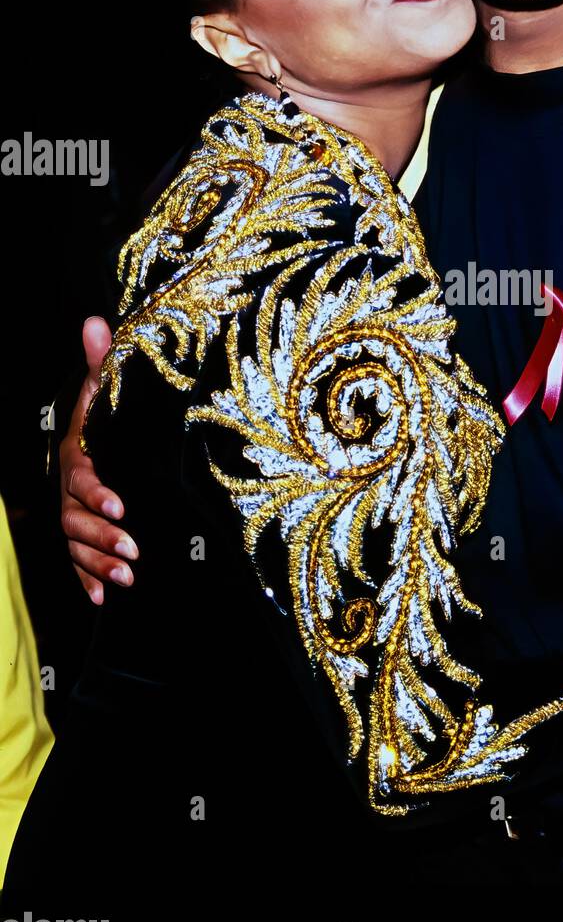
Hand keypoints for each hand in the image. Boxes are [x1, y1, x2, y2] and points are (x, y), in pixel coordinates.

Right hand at [59, 316, 137, 603]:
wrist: (110, 444)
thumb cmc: (110, 415)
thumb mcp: (107, 389)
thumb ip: (102, 361)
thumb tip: (96, 321)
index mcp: (79, 454)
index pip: (81, 477)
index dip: (98, 492)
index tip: (122, 505)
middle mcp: (70, 487)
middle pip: (75, 518)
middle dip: (101, 536)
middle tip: (132, 550)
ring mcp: (74, 513)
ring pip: (76, 543)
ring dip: (97, 563)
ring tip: (128, 577)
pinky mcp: (82, 535)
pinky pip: (76, 562)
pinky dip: (86, 581)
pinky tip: (102, 600)